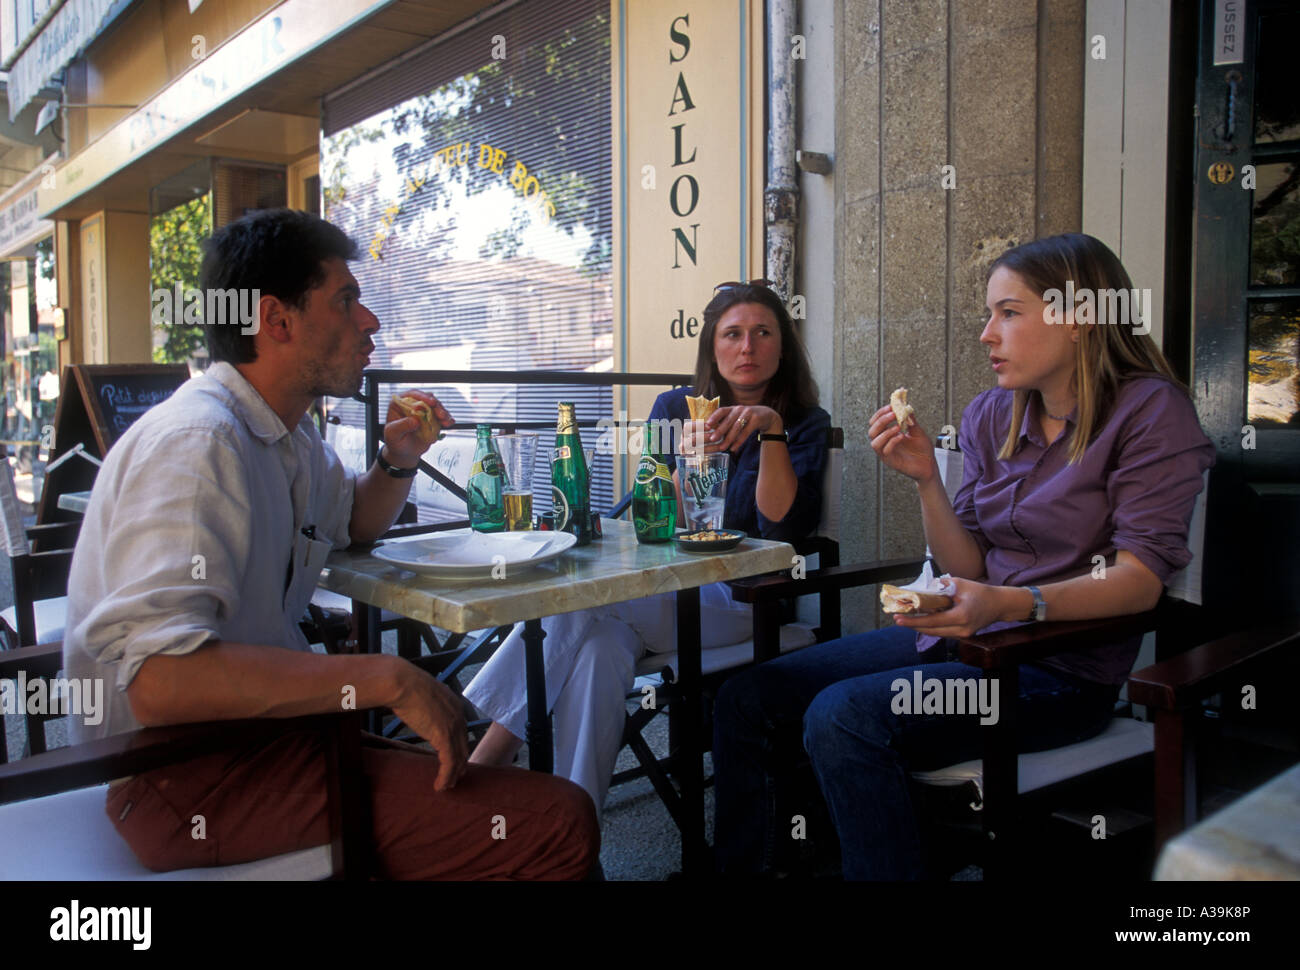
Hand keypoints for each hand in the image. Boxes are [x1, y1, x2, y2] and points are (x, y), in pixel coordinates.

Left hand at [383, 391, 452, 466]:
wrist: (405, 452)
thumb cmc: (395, 442)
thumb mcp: (392, 434)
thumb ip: (401, 426)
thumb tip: (414, 420)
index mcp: (399, 404)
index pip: (411, 395)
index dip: (422, 397)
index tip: (431, 403)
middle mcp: (412, 405)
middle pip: (427, 399)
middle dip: (436, 406)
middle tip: (441, 415)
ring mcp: (423, 411)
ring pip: (436, 406)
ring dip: (443, 413)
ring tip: (446, 422)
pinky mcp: (432, 418)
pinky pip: (441, 416)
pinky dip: (447, 419)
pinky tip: (449, 423)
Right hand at [389, 661, 467, 790]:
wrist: (402, 683)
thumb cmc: (405, 685)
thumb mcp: (421, 694)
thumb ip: (425, 704)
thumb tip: (414, 708)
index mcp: (454, 704)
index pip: (461, 732)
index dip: (458, 748)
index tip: (454, 760)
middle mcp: (459, 716)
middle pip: (463, 746)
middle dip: (459, 764)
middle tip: (454, 779)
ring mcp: (453, 727)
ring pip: (458, 758)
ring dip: (452, 775)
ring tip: (446, 786)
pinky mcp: (444, 737)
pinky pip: (449, 763)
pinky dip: (446, 776)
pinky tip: (439, 785)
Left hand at [706, 405, 781, 452]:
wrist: (766, 415)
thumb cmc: (746, 418)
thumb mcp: (735, 418)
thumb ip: (725, 424)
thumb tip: (709, 436)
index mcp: (732, 408)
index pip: (721, 411)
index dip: (713, 417)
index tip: (706, 425)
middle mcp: (739, 409)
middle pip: (728, 420)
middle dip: (719, 430)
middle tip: (711, 439)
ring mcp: (748, 413)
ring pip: (737, 427)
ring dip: (729, 438)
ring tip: (722, 447)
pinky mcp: (756, 419)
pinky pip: (746, 432)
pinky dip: (739, 441)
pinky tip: (733, 448)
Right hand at [869, 404, 936, 483]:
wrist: (929, 465)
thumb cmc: (922, 450)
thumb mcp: (918, 431)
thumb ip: (911, 421)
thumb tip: (906, 407)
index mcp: (888, 435)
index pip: (876, 422)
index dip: (881, 413)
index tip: (891, 406)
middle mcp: (884, 443)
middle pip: (872, 431)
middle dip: (881, 421)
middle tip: (893, 414)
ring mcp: (886, 453)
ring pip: (874, 442)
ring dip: (885, 432)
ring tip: (897, 427)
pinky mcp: (891, 461)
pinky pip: (885, 451)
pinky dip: (892, 442)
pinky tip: (901, 437)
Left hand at [891, 578, 1023, 638]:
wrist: (1000, 604)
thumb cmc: (981, 592)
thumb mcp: (960, 584)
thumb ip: (940, 587)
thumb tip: (921, 589)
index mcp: (961, 616)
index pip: (932, 621)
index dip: (913, 621)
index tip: (898, 619)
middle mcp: (962, 629)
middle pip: (931, 630)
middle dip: (913, 625)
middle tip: (897, 619)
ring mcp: (963, 634)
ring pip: (936, 633)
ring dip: (921, 627)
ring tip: (906, 620)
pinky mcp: (963, 634)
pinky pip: (943, 632)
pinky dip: (932, 626)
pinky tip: (922, 620)